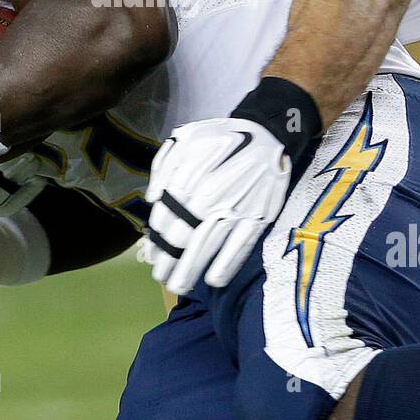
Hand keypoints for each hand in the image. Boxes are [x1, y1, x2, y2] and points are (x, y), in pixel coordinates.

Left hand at [144, 118, 290, 295]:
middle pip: (181, 238)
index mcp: (188, 179)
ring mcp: (234, 209)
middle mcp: (208, 198)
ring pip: (207, 246)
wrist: (267, 133)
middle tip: (161, 277)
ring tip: (179, 286)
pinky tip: (213, 280)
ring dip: (190, 270)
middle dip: (168, 262)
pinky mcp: (257, 217)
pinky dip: (226, 265)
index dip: (156, 240)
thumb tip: (152, 199)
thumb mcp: (185, 138)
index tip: (152, 254)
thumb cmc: (222, 137)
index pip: (165, 219)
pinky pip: (239, 246)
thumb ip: (164, 167)